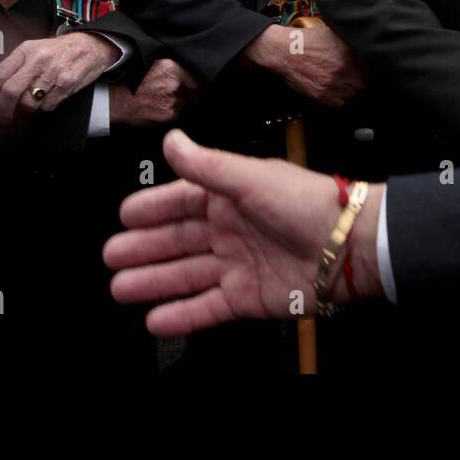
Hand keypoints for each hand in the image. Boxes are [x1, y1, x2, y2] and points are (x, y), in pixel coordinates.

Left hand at [0, 32, 119, 122]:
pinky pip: (48, 106)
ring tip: (36, 98)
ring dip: (29, 107)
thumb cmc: (57, 51)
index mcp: (25, 51)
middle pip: (11, 91)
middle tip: (4, 117)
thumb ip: (14, 68)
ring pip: (30, 103)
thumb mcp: (33, 50)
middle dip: (4, 110)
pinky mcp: (68, 83)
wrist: (91, 45)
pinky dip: (46, 106)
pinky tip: (52, 95)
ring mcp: (54, 72)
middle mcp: (38, 60)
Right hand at [104, 129, 384, 334]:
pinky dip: (181, 315)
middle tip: (112, 256)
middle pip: (178, 240)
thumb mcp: (250, 177)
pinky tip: (155, 319)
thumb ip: (206, 164)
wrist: (347, 244)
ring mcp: (238, 264)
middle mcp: (231, 230)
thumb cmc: (307, 202)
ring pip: (186, 274)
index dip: (152, 208)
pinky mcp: (248, 296)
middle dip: (144, 247)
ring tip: (121, 288)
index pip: (181, 201)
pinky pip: (206, 307)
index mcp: (231, 196)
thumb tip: (171, 140)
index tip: (124, 215)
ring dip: (153, 281)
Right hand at [110, 59, 198, 126]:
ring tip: (168, 99)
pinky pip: (178, 114)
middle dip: (192, 91)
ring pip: (187, 103)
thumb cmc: (128, 78)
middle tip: (186, 91)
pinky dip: (174, 111)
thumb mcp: (151, 61)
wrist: (111, 98)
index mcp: (171, 69)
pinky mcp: (165, 117)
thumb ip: (170, 65)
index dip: (198, 80)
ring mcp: (170, 103)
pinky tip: (162, 107)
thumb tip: (185, 67)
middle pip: (196, 91)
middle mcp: (173, 85)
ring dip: (183, 102)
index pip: (198, 76)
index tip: (198, 82)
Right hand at [242, 24, 365, 106]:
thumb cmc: (306, 41)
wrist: (284, 51)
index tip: (367, 71)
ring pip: (353, 95)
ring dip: (353, 92)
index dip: (369, 71)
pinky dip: (341, 100)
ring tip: (348, 86)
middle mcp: (342, 70)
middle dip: (362, 82)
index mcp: (348, 54)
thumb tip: (363, 50)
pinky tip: (338, 92)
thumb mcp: (333, 35)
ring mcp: (332, 84)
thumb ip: (350, 45)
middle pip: (363, 84)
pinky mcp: (321, 95)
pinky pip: (339, 104)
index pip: (370, 69)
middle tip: (358, 80)